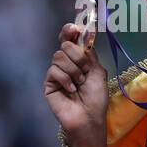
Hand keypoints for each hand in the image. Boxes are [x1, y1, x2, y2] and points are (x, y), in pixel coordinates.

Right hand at [44, 21, 108, 140]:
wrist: (88, 117)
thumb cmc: (96, 97)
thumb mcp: (98, 72)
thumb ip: (89, 53)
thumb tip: (82, 36)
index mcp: (79, 59)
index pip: (70, 39)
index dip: (70, 31)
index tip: (74, 28)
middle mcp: (67, 63)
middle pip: (65, 45)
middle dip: (78, 57)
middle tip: (85, 71)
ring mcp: (56, 73)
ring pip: (59, 56)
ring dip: (74, 70)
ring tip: (79, 84)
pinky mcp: (48, 83)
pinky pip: (53, 70)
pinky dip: (65, 79)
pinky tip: (70, 90)